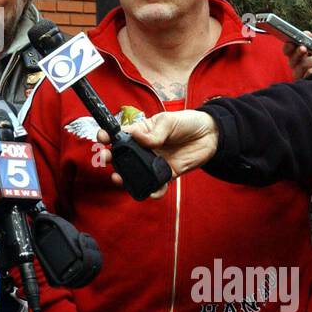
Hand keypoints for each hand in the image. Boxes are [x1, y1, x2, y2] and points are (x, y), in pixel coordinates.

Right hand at [97, 110, 218, 197]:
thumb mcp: (169, 121)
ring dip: (125, 178)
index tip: (102, 138)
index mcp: (142, 132)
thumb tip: (138, 137)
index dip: (108, 136)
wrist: (210, 135)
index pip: (120, 135)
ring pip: (135, 174)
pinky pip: (156, 185)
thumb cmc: (186, 123)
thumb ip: (154, 132)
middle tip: (106, 159)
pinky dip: (152, 191)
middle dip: (111, 159)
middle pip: (123, 157)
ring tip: (119, 179)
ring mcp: (154, 163)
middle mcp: (144, 149)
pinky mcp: (167, 174)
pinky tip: (151, 191)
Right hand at [283, 32, 311, 78]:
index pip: (288, 50)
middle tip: (303, 48)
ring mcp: (303, 74)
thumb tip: (304, 33)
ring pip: (302, 66)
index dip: (288, 47)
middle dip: (297, 52)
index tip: (292, 42)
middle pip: (291, 60)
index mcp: (299, 53)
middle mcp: (298, 64)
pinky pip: (310, 73)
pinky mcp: (309, 81)